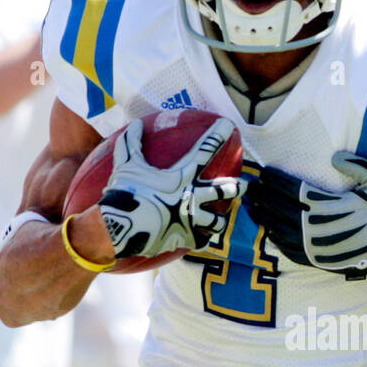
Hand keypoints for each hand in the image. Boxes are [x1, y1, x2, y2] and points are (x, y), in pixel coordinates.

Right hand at [99, 118, 243, 258]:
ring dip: (219, 220)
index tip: (229, 125)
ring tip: (221, 221)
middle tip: (244, 186)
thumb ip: (131, 143)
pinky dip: (200, 240)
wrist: (121, 227)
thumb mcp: (127, 165)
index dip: (218, 135)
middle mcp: (193, 197)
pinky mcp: (185, 239)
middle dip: (237, 188)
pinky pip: (200, 242)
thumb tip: (135, 124)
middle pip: (224, 190)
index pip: (205, 150)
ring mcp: (191, 220)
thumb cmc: (125, 193)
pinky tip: (200, 240)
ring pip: (217, 222)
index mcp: (182, 177)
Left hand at [244, 151, 366, 276]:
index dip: (277, 181)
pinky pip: (288, 248)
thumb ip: (357, 167)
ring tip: (252, 203)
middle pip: (281, 208)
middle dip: (264, 195)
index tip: (265, 172)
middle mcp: (319, 227)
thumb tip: (334, 158)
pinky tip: (267, 227)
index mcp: (331, 205)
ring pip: (280, 229)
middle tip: (251, 185)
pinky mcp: (316, 259)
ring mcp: (315, 246)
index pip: (294, 190)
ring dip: (263, 215)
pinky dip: (274, 236)